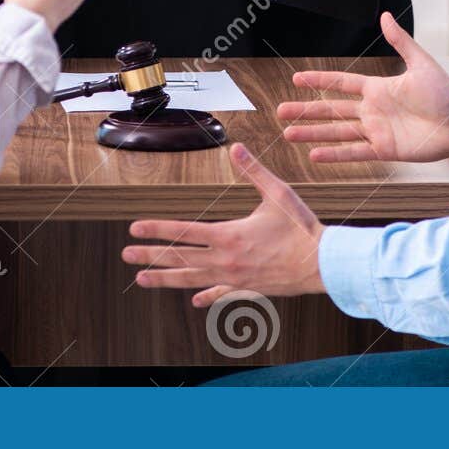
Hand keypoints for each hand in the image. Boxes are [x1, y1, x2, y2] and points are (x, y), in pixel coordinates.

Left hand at [124, 143, 324, 306]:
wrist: (323, 265)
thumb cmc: (301, 227)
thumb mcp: (277, 193)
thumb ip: (253, 171)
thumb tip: (236, 147)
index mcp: (229, 236)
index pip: (183, 232)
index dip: (157, 229)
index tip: (134, 228)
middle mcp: (226, 261)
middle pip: (180, 258)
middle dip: (150, 255)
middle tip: (126, 254)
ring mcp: (235, 278)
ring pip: (192, 279)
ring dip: (165, 278)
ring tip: (141, 279)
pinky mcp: (247, 289)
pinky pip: (220, 294)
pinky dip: (205, 296)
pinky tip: (193, 301)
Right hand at [277, 12, 448, 162]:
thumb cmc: (445, 92)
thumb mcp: (421, 63)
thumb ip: (400, 42)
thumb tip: (385, 16)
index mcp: (377, 89)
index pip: (340, 83)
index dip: (318, 81)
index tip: (296, 78)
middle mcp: (372, 110)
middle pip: (331, 110)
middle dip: (305, 111)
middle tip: (280, 111)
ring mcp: (376, 131)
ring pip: (337, 132)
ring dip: (312, 133)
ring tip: (288, 134)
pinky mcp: (385, 150)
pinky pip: (354, 152)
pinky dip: (334, 155)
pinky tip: (314, 156)